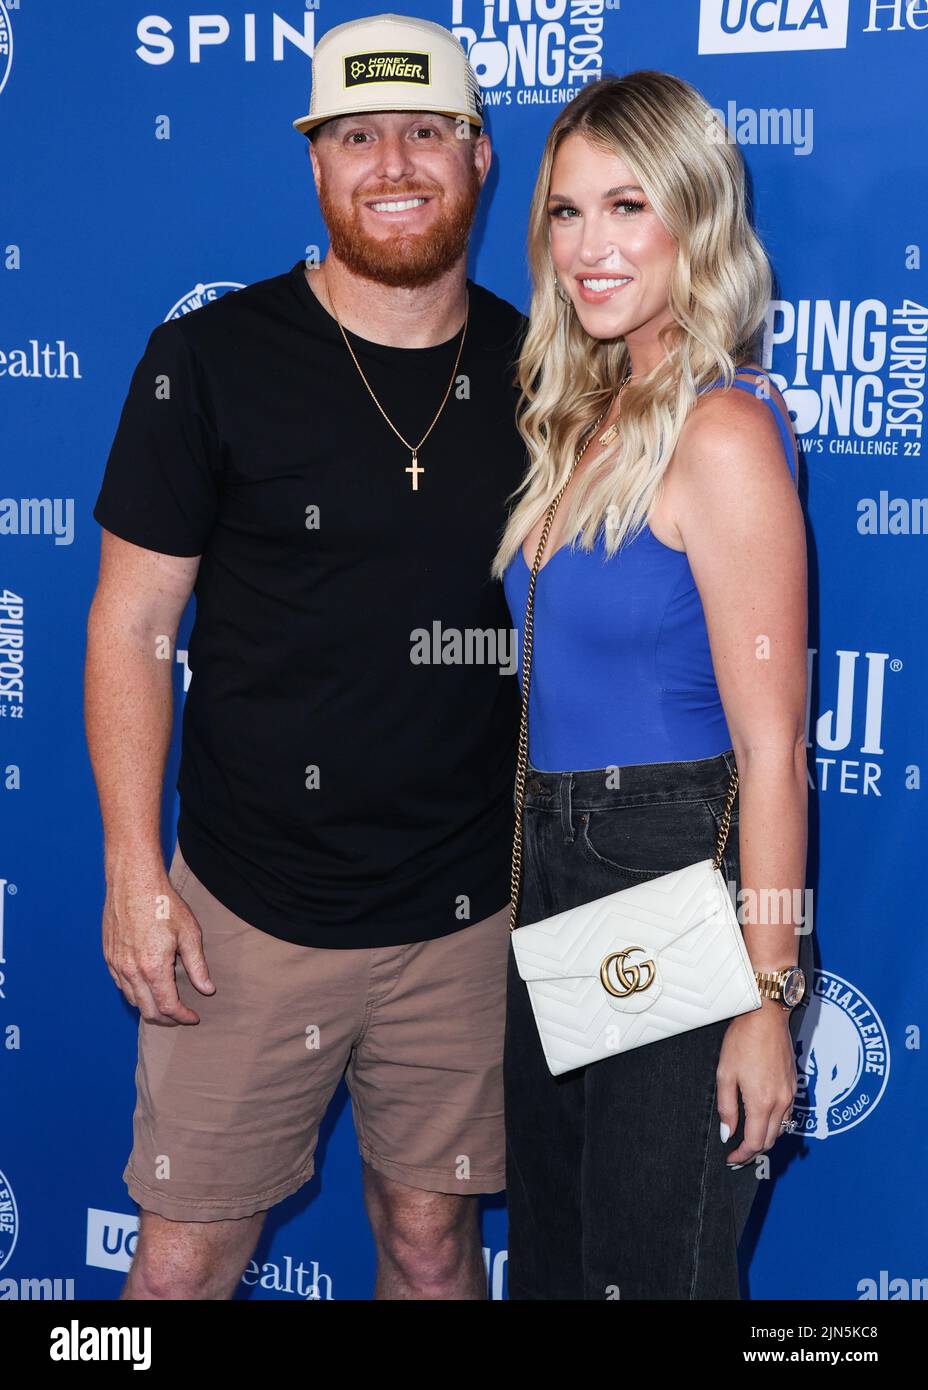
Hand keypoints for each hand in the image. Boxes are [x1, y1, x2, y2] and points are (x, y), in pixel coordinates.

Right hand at [102, 854, 214, 1025]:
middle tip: (181, 1016)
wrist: (134, 882)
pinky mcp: (109, 956)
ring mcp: (117, 964)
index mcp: (153, 968)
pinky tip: (146, 988)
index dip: (183, 1017)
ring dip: (150, 1008)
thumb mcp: (189, 934)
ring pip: (132, 1000)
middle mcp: (131, 971)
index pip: (168, 1007)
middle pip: (148, 1011)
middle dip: (166, 1019)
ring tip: (166, 1005)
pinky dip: (135, 993)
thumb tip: (207, 990)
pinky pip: (121, 985)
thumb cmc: (164, 905)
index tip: (194, 1017)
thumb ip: (197, 966)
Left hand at [717, 1004, 796, 1167]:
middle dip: (753, 1151)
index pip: (754, 1143)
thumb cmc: (743, 1040)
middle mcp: (780, 1102)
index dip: (742, 1156)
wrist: (766, 1016)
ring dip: (765, 1138)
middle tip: (737, 1153)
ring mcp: (790, 1093)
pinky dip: (775, 1124)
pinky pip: (787, 1114)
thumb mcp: (725, 1074)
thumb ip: (726, 1107)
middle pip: (769, 1141)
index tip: (730, 1159)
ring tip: (747, 1137)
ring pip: (780, 1129)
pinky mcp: (794, 1084)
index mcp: (761, 1102)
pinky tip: (762, 1118)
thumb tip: (727, 1133)